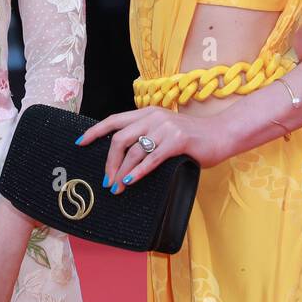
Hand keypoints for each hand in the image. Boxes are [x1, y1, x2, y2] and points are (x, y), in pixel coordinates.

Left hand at [77, 105, 231, 191]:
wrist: (221, 134)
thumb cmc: (193, 137)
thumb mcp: (165, 131)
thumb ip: (146, 136)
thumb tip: (122, 157)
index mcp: (148, 113)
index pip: (114, 120)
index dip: (95, 131)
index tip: (80, 143)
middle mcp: (154, 117)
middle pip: (120, 139)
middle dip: (109, 162)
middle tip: (106, 180)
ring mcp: (166, 128)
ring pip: (134, 151)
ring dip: (122, 172)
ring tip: (116, 188)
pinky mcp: (178, 141)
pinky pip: (152, 159)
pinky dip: (139, 172)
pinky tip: (130, 182)